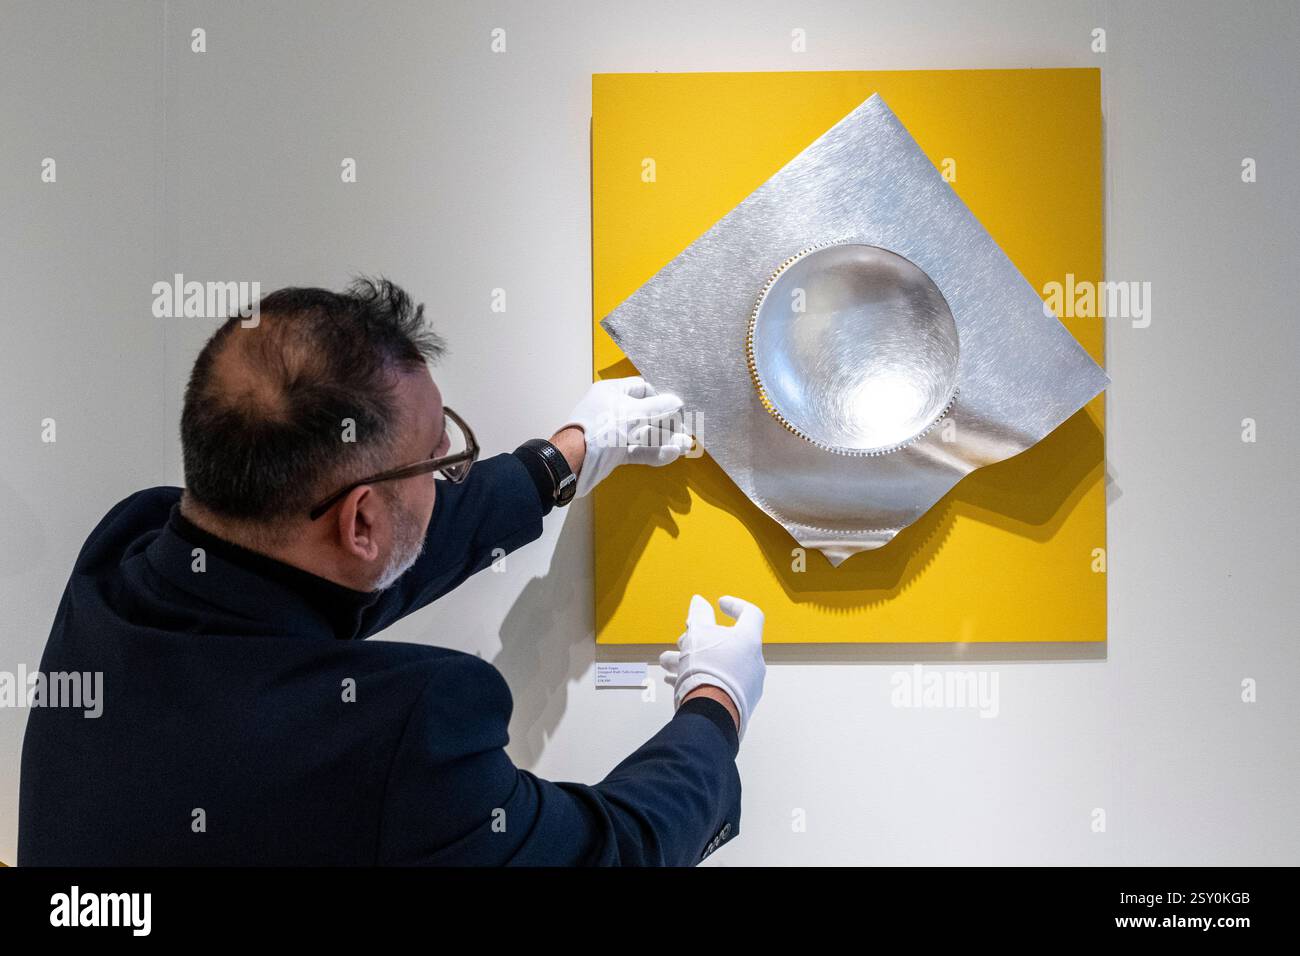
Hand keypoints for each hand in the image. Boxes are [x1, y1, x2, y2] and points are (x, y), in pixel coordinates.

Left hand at [559, 377, 692, 496]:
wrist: (572, 463)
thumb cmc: (601, 430)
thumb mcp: (632, 415)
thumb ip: (658, 408)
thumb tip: (678, 402)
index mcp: (612, 391)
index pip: (643, 389)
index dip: (661, 399)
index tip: (677, 412)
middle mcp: (612, 409)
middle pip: (647, 413)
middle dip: (668, 424)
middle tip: (686, 434)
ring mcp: (613, 433)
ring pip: (644, 434)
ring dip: (665, 440)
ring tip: (686, 447)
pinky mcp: (614, 453)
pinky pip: (637, 450)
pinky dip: (653, 453)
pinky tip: (672, 455)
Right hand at [660, 595, 765, 741]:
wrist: (710, 714)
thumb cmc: (705, 667)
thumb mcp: (697, 634)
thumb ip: (699, 615)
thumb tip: (699, 601)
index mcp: (749, 640)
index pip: (751, 614)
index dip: (735, 605)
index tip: (718, 604)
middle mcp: (753, 662)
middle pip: (726, 642)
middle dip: (698, 639)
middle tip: (681, 641)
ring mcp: (748, 685)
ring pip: (718, 665)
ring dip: (692, 659)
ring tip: (667, 661)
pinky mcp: (738, 704)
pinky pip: (718, 684)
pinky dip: (699, 677)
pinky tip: (674, 680)